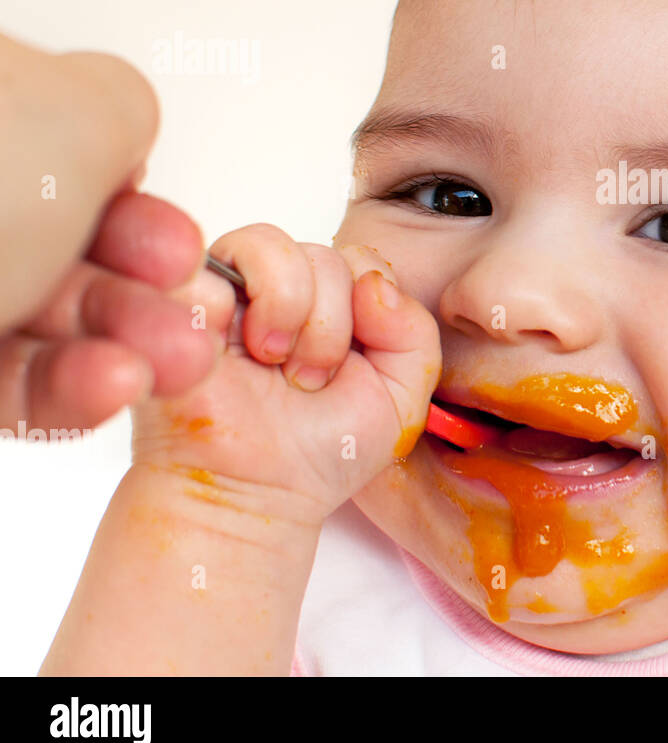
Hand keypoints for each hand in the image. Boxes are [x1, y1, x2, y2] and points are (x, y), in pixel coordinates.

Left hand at [0, 31, 216, 433]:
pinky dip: (68, 388)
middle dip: (146, 284)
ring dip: (124, 341)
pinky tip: (112, 384)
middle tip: (190, 310)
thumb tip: (120, 142)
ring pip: (37, 314)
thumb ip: (125, 107)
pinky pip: (0, 376)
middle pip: (60, 239)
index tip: (177, 240)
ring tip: (173, 359)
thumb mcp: (79, 109)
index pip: (57, 149)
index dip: (133, 199)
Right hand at [130, 225, 440, 525]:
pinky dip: (235, 307)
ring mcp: (225, 291)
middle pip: (324, 255)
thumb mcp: (400, 395)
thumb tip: (373, 283)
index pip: (362, 260)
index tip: (349, 370)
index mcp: (328, 300)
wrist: (258, 497)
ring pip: (271, 245)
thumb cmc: (322, 449)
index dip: (368, 311)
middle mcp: (276, 288)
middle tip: (308, 381)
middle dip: (330, 327)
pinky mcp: (179, 302)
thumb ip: (414, 332)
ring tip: (276, 368)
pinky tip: (240, 356)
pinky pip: (209, 262)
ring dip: (289, 313)